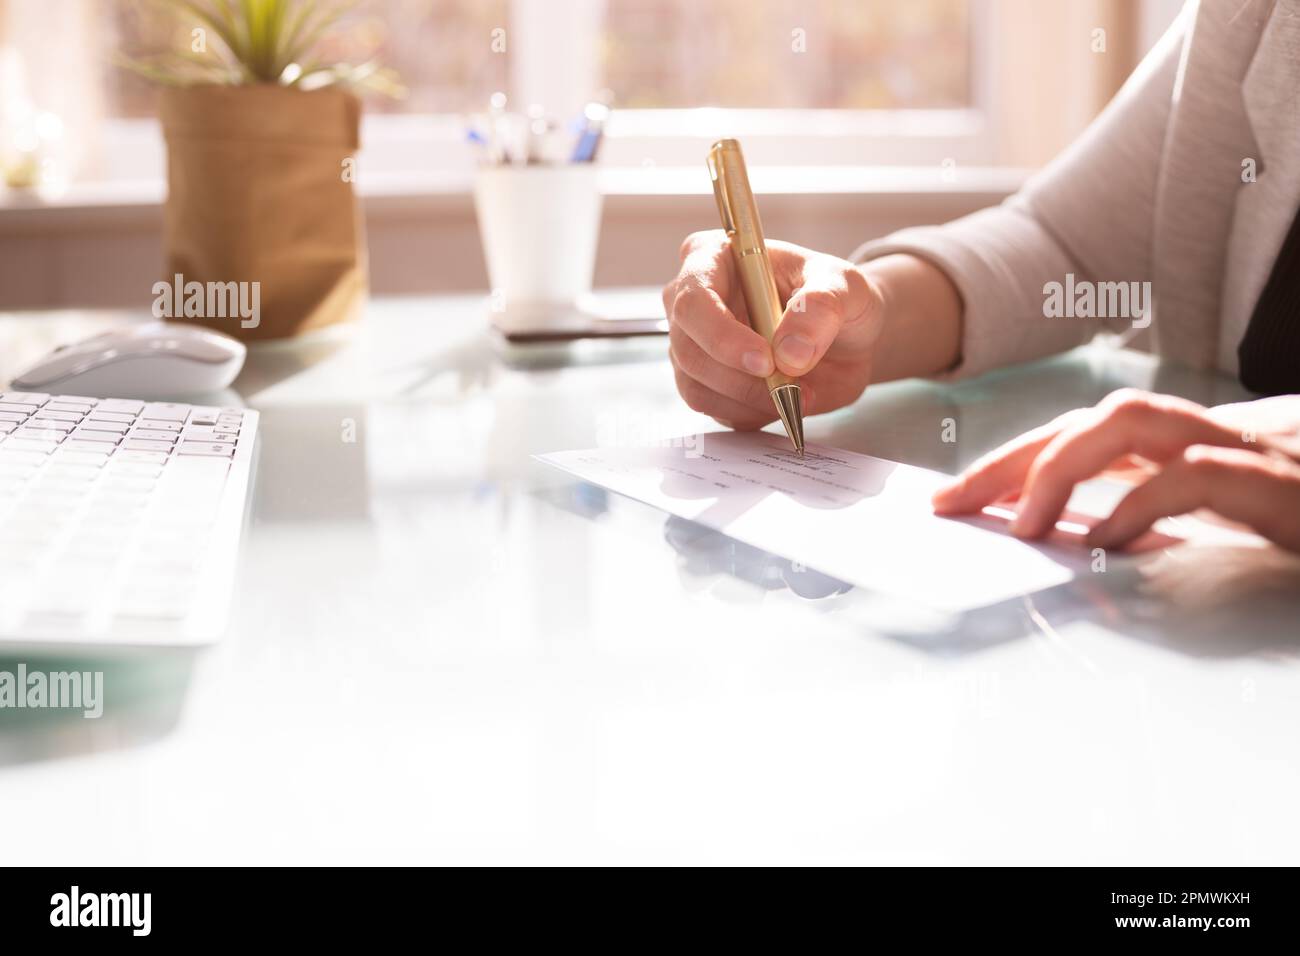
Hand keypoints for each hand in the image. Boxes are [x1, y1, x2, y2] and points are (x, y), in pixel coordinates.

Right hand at [662, 231, 884, 428]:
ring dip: (749, 399)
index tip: (766, 360)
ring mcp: (696, 346)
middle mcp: (694, 303)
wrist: (848, 338)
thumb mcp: (844, 286)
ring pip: (697, 387)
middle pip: (688, 350)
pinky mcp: (707, 383)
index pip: (693, 299)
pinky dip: (752, 413)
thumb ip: (821, 308)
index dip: (722, 335)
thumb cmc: (836, 297)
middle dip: (740, 377)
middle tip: (789, 384)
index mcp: (715, 259)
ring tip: (798, 391)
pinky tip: (784, 399)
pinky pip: (715, 410)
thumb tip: (790, 352)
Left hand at [931, 389, 1299, 552]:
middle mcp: (1218, 435)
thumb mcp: (1224, 525)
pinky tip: (1105, 539)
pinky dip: (1144, 503)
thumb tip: (1077, 538)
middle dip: (1014, 457)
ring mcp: (1255, 453)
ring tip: (1018, 521)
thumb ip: (1158, 522)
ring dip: (1064, 466)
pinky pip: (1201, 478)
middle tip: (954, 505)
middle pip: (1096, 419)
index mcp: (1197, 444)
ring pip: (1139, 425)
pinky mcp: (1285, 488)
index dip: (1014, 458)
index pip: (1088, 433)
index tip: (955, 498)